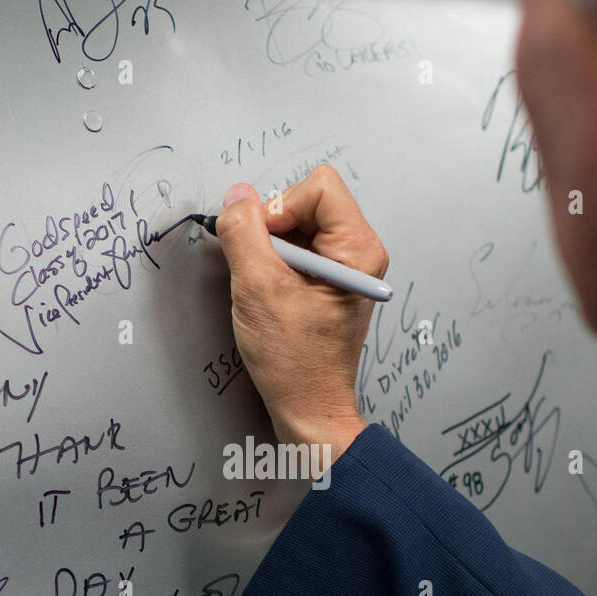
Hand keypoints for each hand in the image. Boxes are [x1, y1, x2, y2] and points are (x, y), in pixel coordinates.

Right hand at [213, 164, 387, 465]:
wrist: (308, 409)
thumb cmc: (293, 360)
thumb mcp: (257, 289)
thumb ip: (243, 233)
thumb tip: (236, 196)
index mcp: (359, 249)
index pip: (318, 186)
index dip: (280, 208)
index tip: (265, 247)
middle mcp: (360, 253)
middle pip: (308, 202)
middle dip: (274, 229)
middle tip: (264, 272)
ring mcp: (345, 268)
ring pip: (298, 225)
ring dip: (271, 249)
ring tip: (268, 289)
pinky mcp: (329, 281)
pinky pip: (297, 249)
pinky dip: (276, 263)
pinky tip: (271, 295)